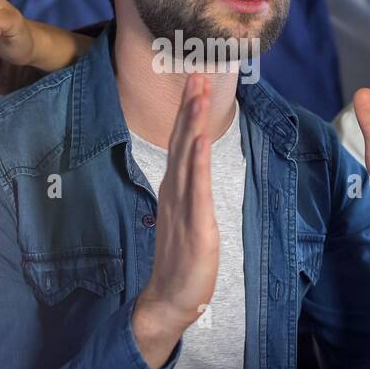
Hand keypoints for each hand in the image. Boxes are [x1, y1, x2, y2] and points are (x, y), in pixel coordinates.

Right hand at [132, 75, 219, 368]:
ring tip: (197, 94)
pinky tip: (198, 142)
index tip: (196, 78)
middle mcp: (176, 189)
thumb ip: (188, 187)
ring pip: (187, 157)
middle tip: (197, 70)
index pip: (182, 139)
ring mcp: (183, 206)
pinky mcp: (195, 225)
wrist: (170, 298)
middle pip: (181, 139)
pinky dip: (196, 163)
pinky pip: (196, 189)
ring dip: (192, 124)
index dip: (188, 109)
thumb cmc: (181, 258)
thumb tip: (191, 162)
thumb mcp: (187, 214)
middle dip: (190, 104)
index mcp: (176, 186)